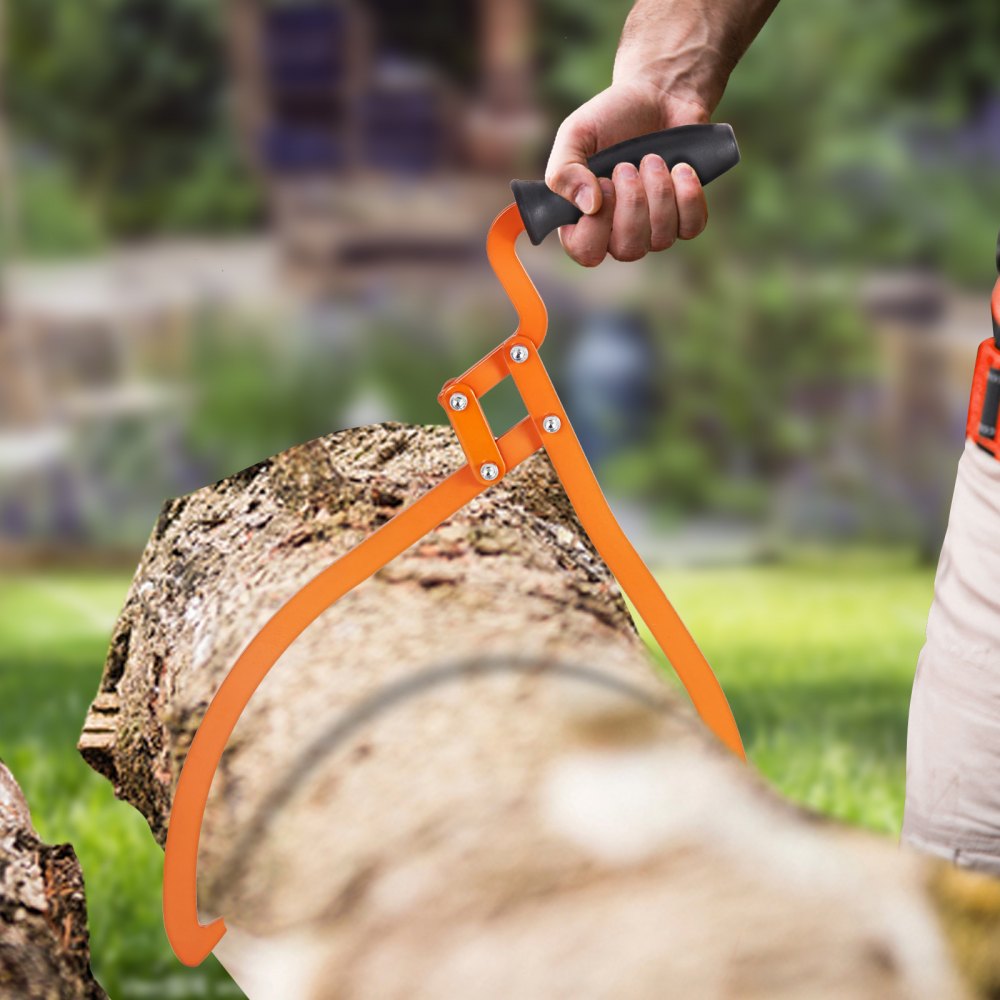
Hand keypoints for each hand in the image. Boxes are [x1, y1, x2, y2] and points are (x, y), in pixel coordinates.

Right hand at [545, 79, 711, 266]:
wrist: (658, 94)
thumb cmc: (611, 117)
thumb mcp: (575, 135)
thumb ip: (563, 171)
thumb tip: (587, 207)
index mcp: (584, 219)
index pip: (585, 252)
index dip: (596, 228)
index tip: (603, 186)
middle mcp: (617, 231)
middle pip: (627, 249)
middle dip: (632, 203)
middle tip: (627, 165)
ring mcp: (653, 228)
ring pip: (660, 239)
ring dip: (658, 192)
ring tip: (653, 158)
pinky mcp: (685, 216)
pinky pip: (691, 227)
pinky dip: (688, 196)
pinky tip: (680, 168)